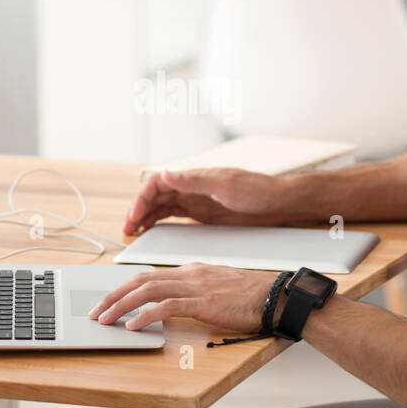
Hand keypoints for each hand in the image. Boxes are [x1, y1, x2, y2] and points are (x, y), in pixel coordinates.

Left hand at [88, 262, 279, 332]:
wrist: (277, 296)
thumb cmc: (253, 297)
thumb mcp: (218, 289)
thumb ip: (196, 292)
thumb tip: (176, 305)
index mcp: (192, 270)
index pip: (149, 275)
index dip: (125, 287)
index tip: (109, 300)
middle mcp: (189, 274)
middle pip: (140, 280)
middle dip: (114, 296)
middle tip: (96, 311)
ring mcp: (195, 286)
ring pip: (147, 291)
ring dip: (121, 306)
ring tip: (105, 320)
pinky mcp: (203, 302)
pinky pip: (166, 307)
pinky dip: (144, 316)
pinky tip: (132, 326)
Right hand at [123, 167, 292, 235]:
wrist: (279, 202)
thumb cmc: (257, 190)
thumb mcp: (225, 186)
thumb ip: (194, 182)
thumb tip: (167, 175)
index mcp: (194, 178)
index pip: (157, 184)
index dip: (141, 200)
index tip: (134, 217)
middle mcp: (191, 187)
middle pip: (155, 196)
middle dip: (138, 211)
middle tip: (128, 230)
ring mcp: (197, 200)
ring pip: (162, 207)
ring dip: (146, 218)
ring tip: (134, 233)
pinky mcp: (203, 213)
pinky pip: (175, 216)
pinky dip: (160, 222)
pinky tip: (153, 232)